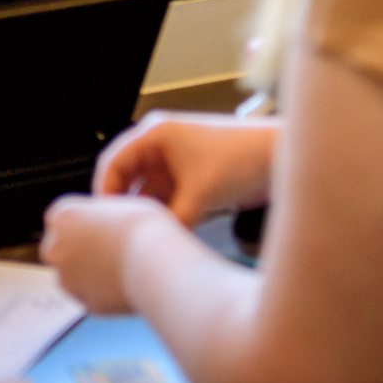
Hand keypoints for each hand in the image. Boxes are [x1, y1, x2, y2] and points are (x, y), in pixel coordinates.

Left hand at [39, 193, 173, 312]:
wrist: (158, 264)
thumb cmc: (145, 229)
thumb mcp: (119, 205)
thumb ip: (98, 216)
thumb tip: (100, 227)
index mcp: (62, 216)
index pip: (61, 221)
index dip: (82, 225)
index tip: (101, 229)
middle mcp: (55, 248)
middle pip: (61, 249)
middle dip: (79, 251)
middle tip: (110, 250)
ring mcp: (67, 278)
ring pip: (74, 276)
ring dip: (89, 273)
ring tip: (122, 267)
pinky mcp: (84, 302)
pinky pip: (91, 296)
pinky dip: (103, 292)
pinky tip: (125, 283)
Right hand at [94, 111, 278, 225]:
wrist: (278, 159)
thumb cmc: (242, 160)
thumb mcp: (200, 194)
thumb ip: (172, 222)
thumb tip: (152, 249)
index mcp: (155, 133)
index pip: (113, 162)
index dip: (105, 191)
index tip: (103, 219)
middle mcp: (160, 145)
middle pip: (125, 178)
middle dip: (123, 205)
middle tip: (117, 232)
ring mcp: (174, 162)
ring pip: (145, 192)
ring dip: (145, 213)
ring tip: (141, 237)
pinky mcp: (187, 178)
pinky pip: (164, 199)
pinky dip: (163, 215)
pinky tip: (164, 234)